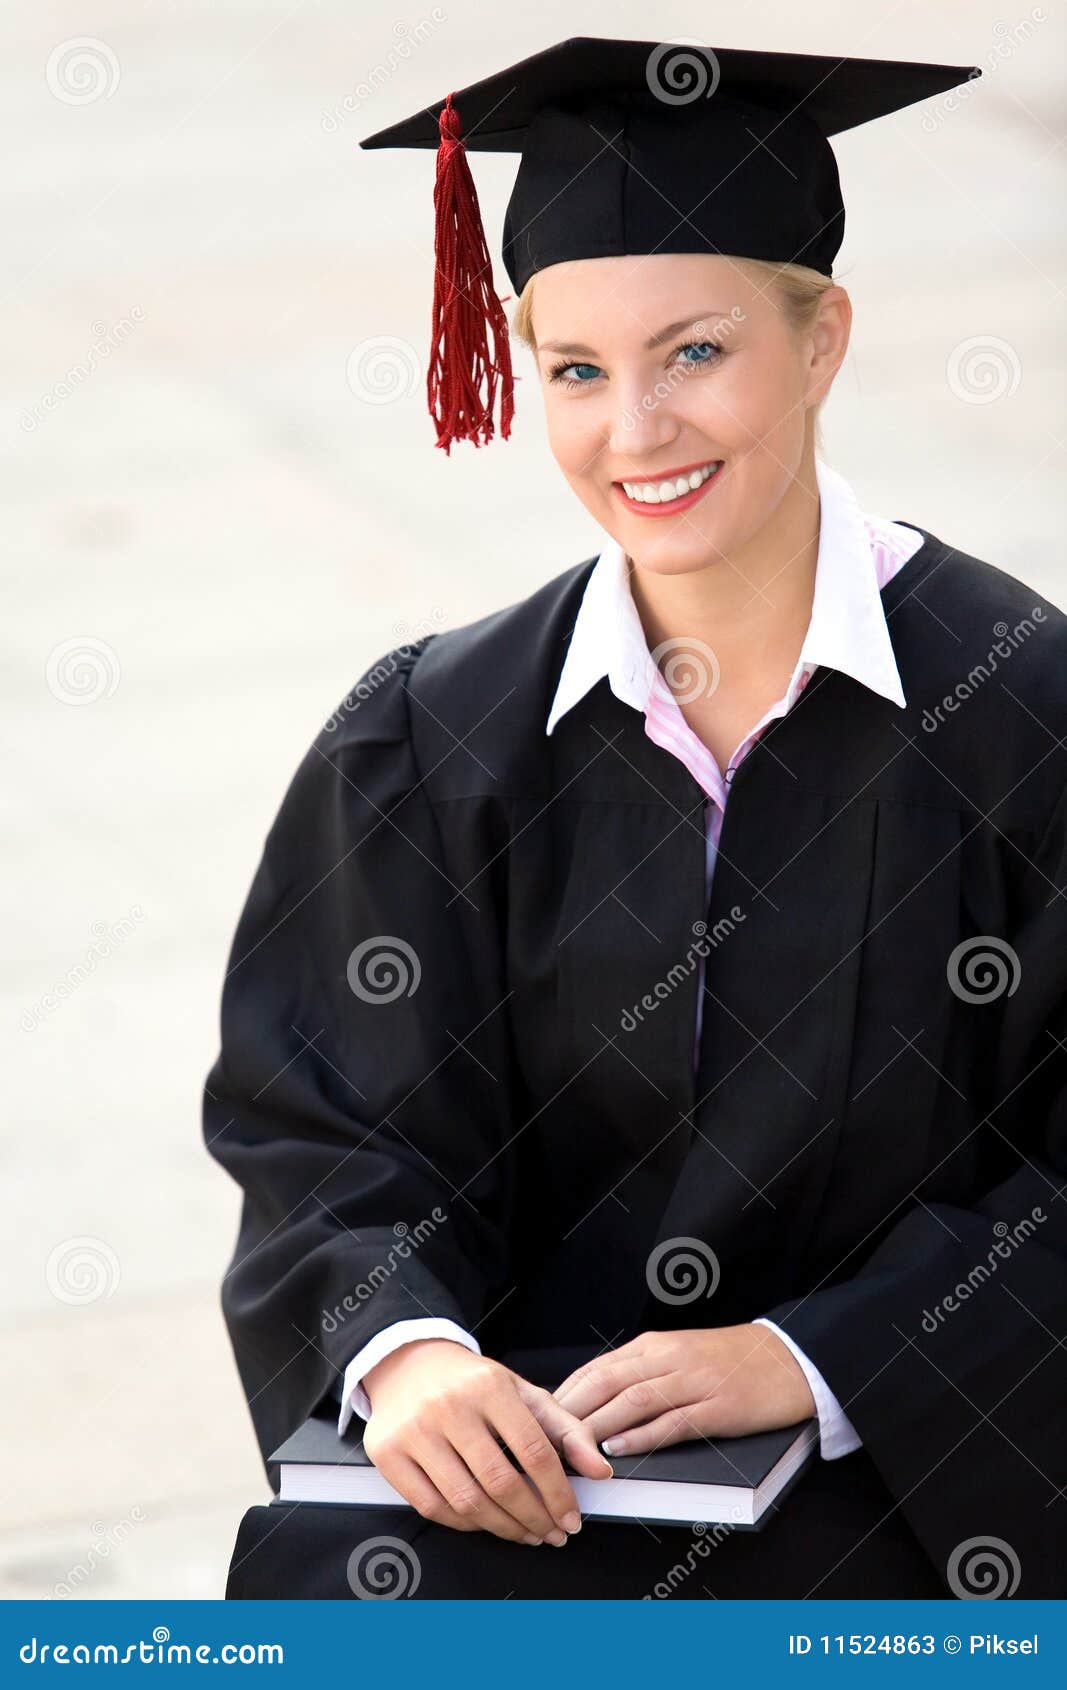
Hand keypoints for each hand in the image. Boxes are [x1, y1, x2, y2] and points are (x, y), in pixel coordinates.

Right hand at [360, 1338, 613, 1544]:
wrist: (408, 1363)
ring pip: (466, 1501)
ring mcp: (414, 1430)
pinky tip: (485, 1523)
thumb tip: (599, 1469)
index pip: (533, 1450)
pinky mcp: (388, 1453)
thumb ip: (566, 1429)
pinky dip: (464, 1524)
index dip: (558, 1492)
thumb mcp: (522, 1393)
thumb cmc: (470, 1383)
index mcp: (488, 1386)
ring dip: (503, 1528)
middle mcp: (448, 1406)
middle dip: (534, 1518)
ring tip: (524, 1532)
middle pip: (500, 1482)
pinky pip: (432, 1506)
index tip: (570, 1517)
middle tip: (550, 1532)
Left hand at [551, 1325, 816, 1454]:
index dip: (565, 1395)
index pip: (596, 1369)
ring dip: (598, 1425)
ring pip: (633, 1401)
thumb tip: (596, 1400)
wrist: (787, 1358)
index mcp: (654, 1346)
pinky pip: (673, 1421)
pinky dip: (642, 1436)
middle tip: (543, 1439)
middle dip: (571, 1412)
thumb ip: (640, 1372)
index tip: (539, 1420)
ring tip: (571, 1449)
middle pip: (607, 1383)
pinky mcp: (717, 1406)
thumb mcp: (678, 1356)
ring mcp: (694, 1381)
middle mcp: (669, 1358)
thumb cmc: (729, 1361)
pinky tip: (619, 1449)